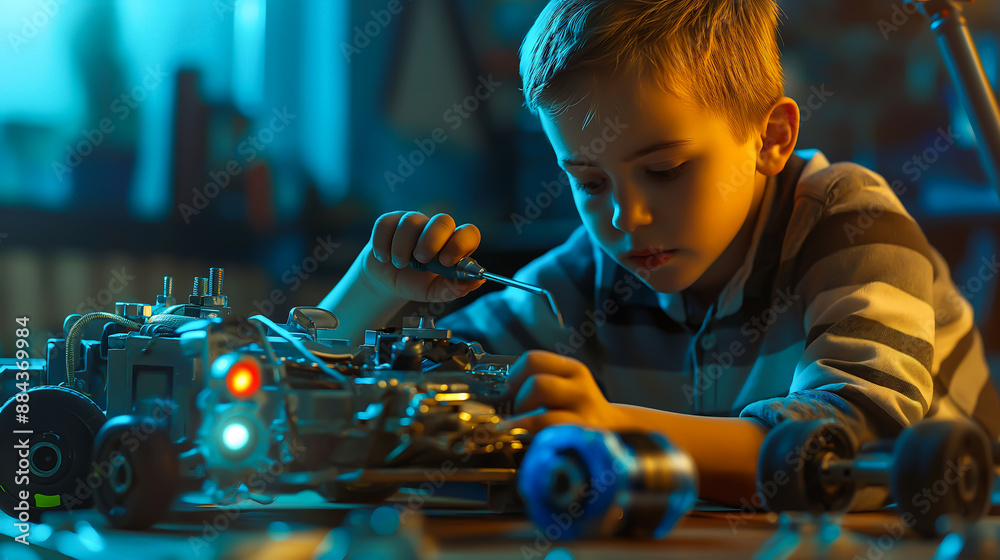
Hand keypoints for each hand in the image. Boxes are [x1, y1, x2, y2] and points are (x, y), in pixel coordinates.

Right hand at [362, 211, 485, 301]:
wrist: (387, 282)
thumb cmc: (416, 283)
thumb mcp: (435, 291)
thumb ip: (455, 288)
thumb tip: (478, 281)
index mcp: (452, 244)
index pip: (468, 233)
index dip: (460, 243)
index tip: (446, 262)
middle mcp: (435, 230)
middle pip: (443, 220)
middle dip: (432, 240)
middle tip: (421, 260)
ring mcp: (413, 222)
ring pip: (411, 221)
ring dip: (402, 247)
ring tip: (400, 264)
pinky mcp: (390, 222)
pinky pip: (386, 224)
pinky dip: (383, 245)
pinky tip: (384, 257)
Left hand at [501, 350, 622, 432]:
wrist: (617, 432)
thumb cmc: (575, 409)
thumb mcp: (563, 387)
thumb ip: (535, 384)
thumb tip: (492, 394)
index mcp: (572, 370)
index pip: (533, 359)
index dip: (513, 375)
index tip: (507, 390)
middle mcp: (581, 390)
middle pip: (538, 385)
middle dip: (520, 401)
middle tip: (516, 413)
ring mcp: (585, 418)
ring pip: (543, 418)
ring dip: (522, 425)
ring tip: (518, 431)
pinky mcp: (583, 443)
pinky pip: (551, 442)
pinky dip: (531, 443)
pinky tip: (523, 445)